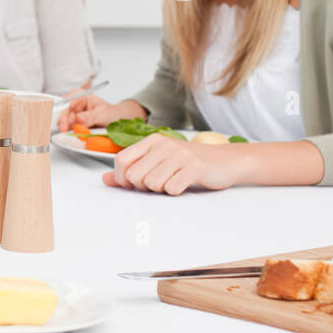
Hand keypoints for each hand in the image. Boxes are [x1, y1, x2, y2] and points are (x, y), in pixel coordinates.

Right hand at [56, 96, 144, 132]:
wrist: (116, 120)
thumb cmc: (111, 113)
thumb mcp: (102, 114)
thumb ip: (90, 116)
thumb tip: (78, 119)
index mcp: (80, 95)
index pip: (66, 104)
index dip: (63, 115)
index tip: (64, 127)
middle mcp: (73, 102)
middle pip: (61, 113)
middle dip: (63, 123)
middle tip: (66, 132)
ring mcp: (71, 112)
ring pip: (62, 121)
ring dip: (66, 129)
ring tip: (77, 133)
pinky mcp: (71, 122)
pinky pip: (66, 127)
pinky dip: (69, 132)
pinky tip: (74, 134)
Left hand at [101, 133, 244, 194]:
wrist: (228, 161)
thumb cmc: (190, 163)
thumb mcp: (159, 161)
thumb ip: (132, 169)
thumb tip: (105, 180)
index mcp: (152, 141)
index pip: (121, 160)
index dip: (121, 178)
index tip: (132, 185)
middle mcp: (164, 145)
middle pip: (133, 175)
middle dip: (141, 187)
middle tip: (157, 185)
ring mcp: (180, 155)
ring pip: (151, 183)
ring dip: (160, 190)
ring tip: (172, 182)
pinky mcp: (194, 167)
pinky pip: (171, 188)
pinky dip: (175, 191)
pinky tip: (183, 184)